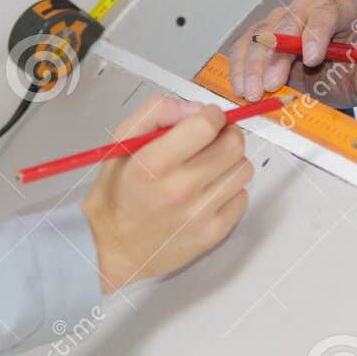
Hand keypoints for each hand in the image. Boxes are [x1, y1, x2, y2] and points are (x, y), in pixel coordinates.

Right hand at [81, 95, 253, 293]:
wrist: (113, 247)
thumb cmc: (118, 193)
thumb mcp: (121, 142)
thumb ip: (155, 112)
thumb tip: (194, 108)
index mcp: (154, 164)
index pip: (206, 125)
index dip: (212, 115)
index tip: (207, 118)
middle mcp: (180, 190)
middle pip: (233, 145)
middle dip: (226, 135)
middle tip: (212, 140)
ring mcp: (199, 215)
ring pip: (243, 169)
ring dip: (231, 162)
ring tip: (209, 167)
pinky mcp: (213, 234)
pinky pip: (242, 197)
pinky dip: (230, 190)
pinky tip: (209, 191)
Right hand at [227, 0, 356, 109]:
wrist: (322, 84)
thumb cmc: (343, 75)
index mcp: (339, 11)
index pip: (328, 12)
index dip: (318, 32)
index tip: (312, 58)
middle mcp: (308, 8)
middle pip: (289, 20)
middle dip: (279, 53)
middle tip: (273, 83)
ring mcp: (280, 19)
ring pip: (262, 33)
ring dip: (254, 64)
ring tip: (253, 92)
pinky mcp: (257, 34)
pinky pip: (243, 45)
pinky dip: (239, 66)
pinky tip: (240, 87)